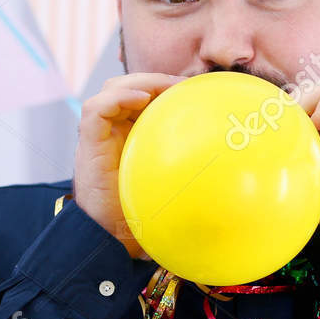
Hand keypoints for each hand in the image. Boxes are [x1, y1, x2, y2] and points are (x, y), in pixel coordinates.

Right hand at [73, 72, 183, 257]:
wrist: (110, 238)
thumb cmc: (142, 215)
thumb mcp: (172, 182)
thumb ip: (188, 166)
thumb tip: (231, 164)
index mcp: (131, 135)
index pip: (144, 96)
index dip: (166, 86)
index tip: (195, 90)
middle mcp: (113, 131)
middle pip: (129, 87)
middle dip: (156, 80)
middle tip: (183, 85)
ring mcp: (99, 136)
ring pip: (111, 89)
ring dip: (139, 82)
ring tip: (164, 88)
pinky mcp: (88, 144)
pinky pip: (96, 109)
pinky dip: (117, 97)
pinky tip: (142, 98)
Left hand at [293, 77, 319, 217]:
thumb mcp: (303, 167)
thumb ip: (293, 147)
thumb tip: (262, 136)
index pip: (316, 95)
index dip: (299, 101)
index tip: (284, 121)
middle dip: (303, 98)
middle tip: (292, 123)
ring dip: (313, 101)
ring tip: (306, 126)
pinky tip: (317, 130)